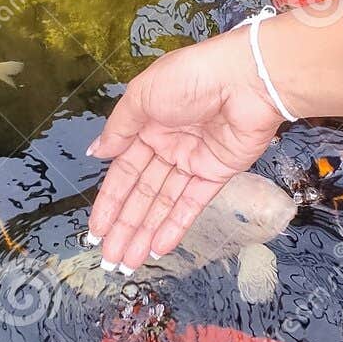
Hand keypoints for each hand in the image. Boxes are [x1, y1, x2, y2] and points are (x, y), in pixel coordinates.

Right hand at [87, 29, 282, 270]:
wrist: (246, 79)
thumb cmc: (191, 78)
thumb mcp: (143, 95)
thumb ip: (119, 128)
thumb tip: (96, 152)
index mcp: (147, 125)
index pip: (123, 171)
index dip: (109, 201)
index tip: (96, 230)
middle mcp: (168, 144)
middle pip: (142, 193)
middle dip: (125, 226)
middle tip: (110, 259)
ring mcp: (193, 160)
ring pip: (164, 203)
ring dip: (145, 232)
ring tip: (128, 262)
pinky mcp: (217, 172)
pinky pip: (192, 203)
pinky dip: (176, 225)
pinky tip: (158, 248)